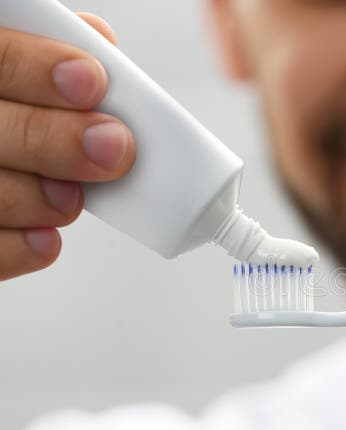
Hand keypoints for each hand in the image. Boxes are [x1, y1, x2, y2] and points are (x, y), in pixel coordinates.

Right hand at [0, 14, 134, 280]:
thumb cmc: (8, 104)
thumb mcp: (12, 56)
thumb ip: (46, 49)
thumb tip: (98, 43)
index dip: (37, 70)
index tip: (92, 82)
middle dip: (54, 140)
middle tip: (114, 148)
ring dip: (37, 199)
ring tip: (73, 199)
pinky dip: (16, 249)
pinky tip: (47, 240)